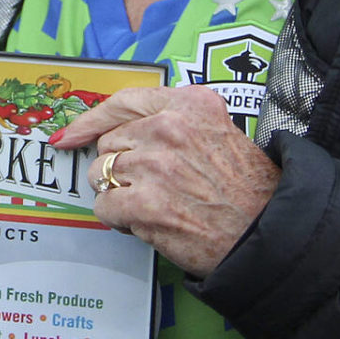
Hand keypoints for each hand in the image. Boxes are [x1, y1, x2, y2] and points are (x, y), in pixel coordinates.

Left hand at [50, 85, 279, 275]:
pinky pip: (104, 206)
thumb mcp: (218, 134)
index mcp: (190, 105)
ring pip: (100, 175)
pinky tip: (147, 223)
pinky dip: (118, 219)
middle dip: (119, 167)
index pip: (123, 102)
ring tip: (155, 206)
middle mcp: (170, 128)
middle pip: (109, 143)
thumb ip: (174, 124)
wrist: (269, 236)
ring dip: (118, 194)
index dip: (91, 121)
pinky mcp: (144, 203)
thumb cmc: (247, 192)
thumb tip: (116, 133)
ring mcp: (154, 165)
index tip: (71, 135)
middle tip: (152, 188)